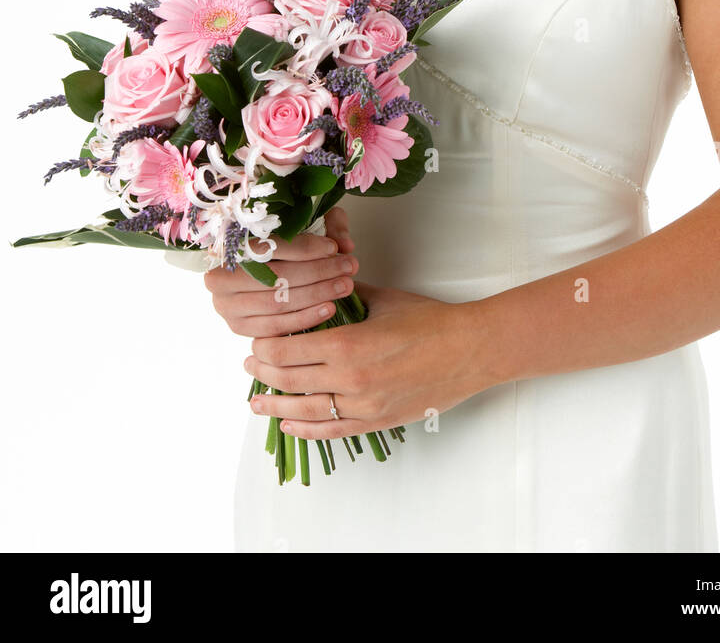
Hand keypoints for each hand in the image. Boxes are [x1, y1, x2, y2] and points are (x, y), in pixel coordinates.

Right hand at [203, 205, 358, 336]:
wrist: (261, 272)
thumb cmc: (285, 246)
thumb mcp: (304, 227)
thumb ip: (327, 228)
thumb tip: (345, 244)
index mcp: (227, 245)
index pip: (269, 246)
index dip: (304, 247)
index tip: (333, 248)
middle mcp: (219, 277)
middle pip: (275, 276)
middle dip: (318, 271)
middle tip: (349, 267)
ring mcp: (227, 306)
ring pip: (277, 302)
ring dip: (316, 294)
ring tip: (345, 286)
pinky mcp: (239, 328)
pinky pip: (275, 327)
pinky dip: (305, 318)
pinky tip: (329, 308)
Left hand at [245, 279, 486, 439]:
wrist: (470, 350)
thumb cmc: (430, 321)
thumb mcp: (383, 299)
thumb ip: (347, 296)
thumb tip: (324, 288)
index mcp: (349, 344)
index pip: (289, 349)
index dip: (266, 348)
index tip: (256, 342)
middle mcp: (350, 380)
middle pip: (290, 380)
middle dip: (264, 373)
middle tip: (250, 366)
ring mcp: (363, 406)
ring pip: (305, 411)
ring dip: (275, 406)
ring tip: (256, 402)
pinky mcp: (376, 423)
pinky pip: (331, 431)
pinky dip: (305, 430)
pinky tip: (288, 424)